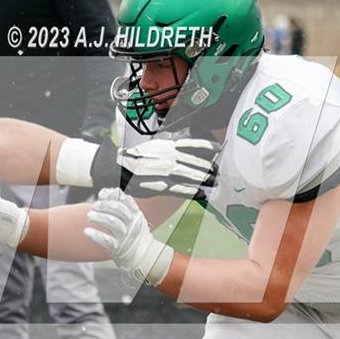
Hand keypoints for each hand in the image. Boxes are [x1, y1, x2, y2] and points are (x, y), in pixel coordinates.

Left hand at [84, 189, 172, 284]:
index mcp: (136, 215)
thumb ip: (124, 205)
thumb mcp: (134, 218)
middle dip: (104, 205)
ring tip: (89, 216)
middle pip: (119, 209)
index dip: (112, 195)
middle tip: (95, 206)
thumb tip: (111, 191)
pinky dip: (96, 235)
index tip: (102, 194)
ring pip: (113, 223)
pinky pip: (107, 241)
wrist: (145, 256)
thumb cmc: (135, 235)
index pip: (125, 200)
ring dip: (100, 217)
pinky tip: (87, 231)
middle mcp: (133, 224)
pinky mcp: (119, 248)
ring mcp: (126, 236)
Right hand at [91, 137, 218, 198]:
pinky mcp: (161, 185)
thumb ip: (170, 148)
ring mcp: (166, 172)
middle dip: (210, 168)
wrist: (117, 166)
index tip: (219, 148)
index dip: (208, 147)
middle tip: (221, 172)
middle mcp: (170, 157)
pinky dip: (193, 191)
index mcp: (168, 146)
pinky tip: (203, 194)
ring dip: (206, 180)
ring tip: (216, 183)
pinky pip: (181, 189)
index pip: (193, 144)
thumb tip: (182, 149)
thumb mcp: (155, 146)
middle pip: (196, 162)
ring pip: (192, 175)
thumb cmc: (136, 157)